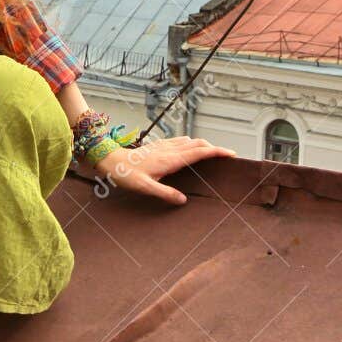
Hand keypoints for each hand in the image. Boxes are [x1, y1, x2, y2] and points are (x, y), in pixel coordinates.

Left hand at [88, 134, 237, 205]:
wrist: (110, 160)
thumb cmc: (125, 174)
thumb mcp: (144, 188)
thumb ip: (164, 193)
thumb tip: (183, 200)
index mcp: (170, 159)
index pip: (199, 152)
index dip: (216, 152)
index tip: (231, 154)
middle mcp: (169, 150)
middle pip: (198, 144)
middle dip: (214, 148)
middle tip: (226, 156)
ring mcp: (164, 146)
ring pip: (190, 141)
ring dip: (203, 145)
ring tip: (212, 154)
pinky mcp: (158, 146)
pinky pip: (180, 141)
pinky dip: (191, 144)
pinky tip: (190, 149)